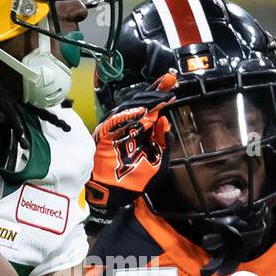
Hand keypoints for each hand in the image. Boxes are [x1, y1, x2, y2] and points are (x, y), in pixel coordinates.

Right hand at [85, 71, 177, 232]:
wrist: (116, 194)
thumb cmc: (136, 180)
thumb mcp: (158, 162)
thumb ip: (163, 142)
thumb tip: (164, 120)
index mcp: (142, 131)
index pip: (153, 108)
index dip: (161, 94)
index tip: (172, 82)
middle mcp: (130, 127)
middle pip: (142, 104)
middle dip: (155, 92)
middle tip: (167, 81)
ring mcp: (116, 130)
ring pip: (129, 110)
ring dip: (144, 102)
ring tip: (158, 95)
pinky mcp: (104, 136)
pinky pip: (114, 123)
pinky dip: (125, 117)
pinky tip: (139, 113)